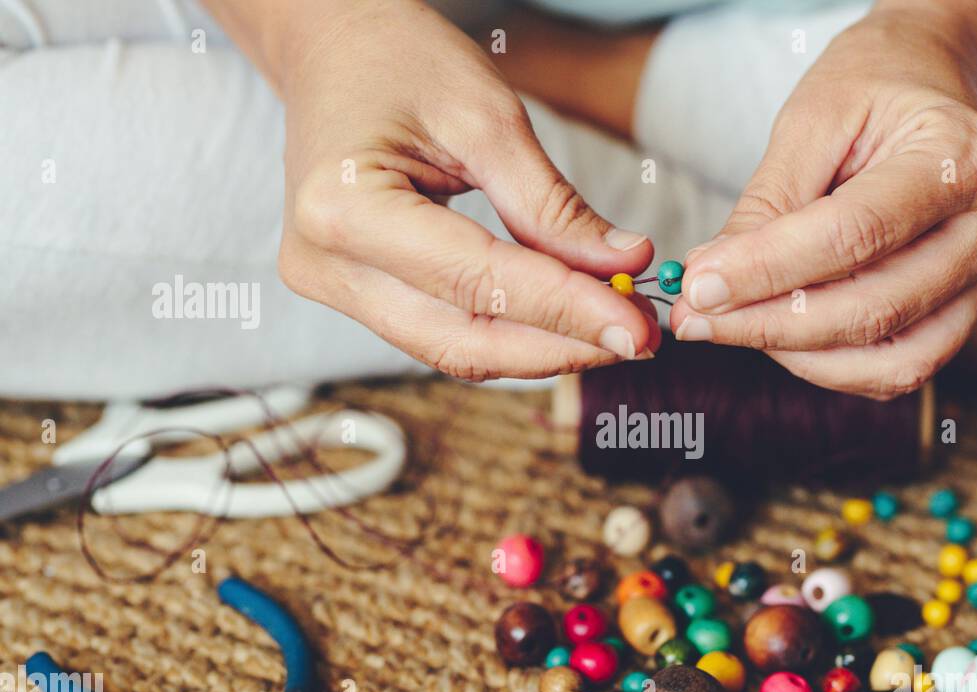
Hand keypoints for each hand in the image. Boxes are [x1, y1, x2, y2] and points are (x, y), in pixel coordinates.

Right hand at [273, 0, 659, 379]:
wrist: (333, 48)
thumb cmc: (400, 60)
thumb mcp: (487, 118)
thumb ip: (552, 206)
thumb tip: (625, 265)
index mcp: (346, 209)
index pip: (479, 282)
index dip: (567, 312)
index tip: (637, 329)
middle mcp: (325, 263)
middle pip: (464, 338)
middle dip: (560, 345)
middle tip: (639, 338)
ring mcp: (332, 285)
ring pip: (456, 348)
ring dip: (542, 348)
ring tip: (615, 329)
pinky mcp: (354, 294)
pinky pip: (443, 332)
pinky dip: (511, 333)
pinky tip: (567, 322)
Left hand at [668, 8, 976, 397]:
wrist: (936, 85)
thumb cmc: (876, 89)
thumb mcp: (812, 119)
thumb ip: (768, 204)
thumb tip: (711, 283)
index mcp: (964, 158)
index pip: (854, 235)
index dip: (767, 270)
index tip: (697, 287)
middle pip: (872, 308)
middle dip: (768, 323)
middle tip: (693, 318)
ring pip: (888, 358)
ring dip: (796, 356)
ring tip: (732, 325)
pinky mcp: (973, 311)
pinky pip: (899, 369)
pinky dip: (831, 367)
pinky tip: (780, 335)